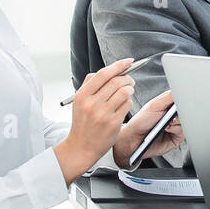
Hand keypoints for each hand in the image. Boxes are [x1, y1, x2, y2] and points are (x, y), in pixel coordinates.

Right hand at [54, 59, 135, 183]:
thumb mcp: (79, 102)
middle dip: (127, 78)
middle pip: (116, 81)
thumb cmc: (83, 122)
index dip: (118, 65)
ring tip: (129, 91)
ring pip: (124, 92)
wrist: (81, 147)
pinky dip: (128, 102)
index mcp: (82, 95)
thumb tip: (108, 70)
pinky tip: (124, 104)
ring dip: (130, 89)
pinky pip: (127, 105)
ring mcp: (103, 114)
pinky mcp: (113, 123)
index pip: (103, 74)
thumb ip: (89, 85)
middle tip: (130, 81)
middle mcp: (91, 104)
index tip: (129, 61)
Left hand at [113, 90, 184, 165]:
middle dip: (180, 111)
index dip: (183, 98)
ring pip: (187, 119)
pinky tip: (167, 129)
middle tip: (170, 114)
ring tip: (165, 124)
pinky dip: (176, 129)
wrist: (134, 139)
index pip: (183, 97)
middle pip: (187, 109)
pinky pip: (184, 130)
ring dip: (176, 121)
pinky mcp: (178, 135)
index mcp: (170, 103)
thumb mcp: (155, 105)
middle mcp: (175, 113)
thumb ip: (169, 97)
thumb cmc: (140, 121)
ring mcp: (177, 124)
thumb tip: (182, 90)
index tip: (179, 101)